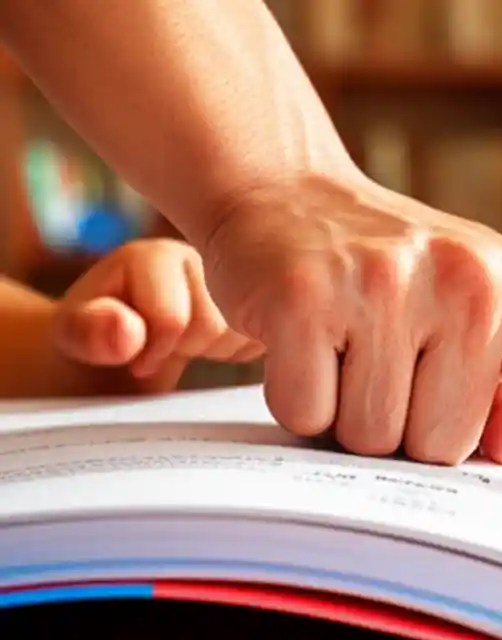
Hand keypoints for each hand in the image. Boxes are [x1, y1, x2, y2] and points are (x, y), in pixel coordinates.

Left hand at [54, 239, 263, 391]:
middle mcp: (202, 256)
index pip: (173, 321)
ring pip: (247, 333)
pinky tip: (212, 341)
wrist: (118, 338)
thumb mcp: (73, 337)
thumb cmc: (94, 336)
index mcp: (155, 256)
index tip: (135, 358)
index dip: (154, 353)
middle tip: (162, 347)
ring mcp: (235, 271)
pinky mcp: (258, 290)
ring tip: (186, 342)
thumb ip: (88, 332)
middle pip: (216, 327)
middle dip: (187, 350)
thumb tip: (127, 333)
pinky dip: (239, 349)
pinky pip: (266, 336)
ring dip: (215, 351)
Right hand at [197, 173, 501, 528]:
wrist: (290, 195)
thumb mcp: (481, 320)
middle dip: (410, 428)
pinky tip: (308, 341)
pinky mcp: (309, 293)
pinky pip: (309, 414)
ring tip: (350, 347)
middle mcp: (476, 279)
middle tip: (389, 360)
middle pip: (449, 446)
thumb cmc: (400, 281)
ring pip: (379, 440)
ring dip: (353, 416)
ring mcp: (392, 280)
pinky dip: (300, 400)